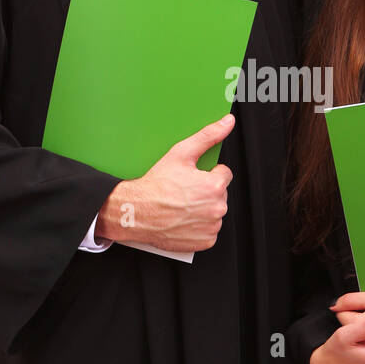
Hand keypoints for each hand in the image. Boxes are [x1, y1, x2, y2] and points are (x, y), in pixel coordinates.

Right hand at [95, 114, 234, 252]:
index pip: (224, 174)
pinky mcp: (205, 241)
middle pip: (220, 194)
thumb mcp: (181, 153)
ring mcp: (211, 227)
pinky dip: (199, 227)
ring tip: (182, 206)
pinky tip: (183, 220)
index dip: (207, 174)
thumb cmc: (156, 185)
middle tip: (184, 192)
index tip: (192, 178)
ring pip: (215, 213)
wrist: (137, 212)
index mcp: (215, 186)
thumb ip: (208, 136)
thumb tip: (227, 122)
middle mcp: (217, 208)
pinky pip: (209, 232)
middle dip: (206, 192)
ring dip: (203, 210)